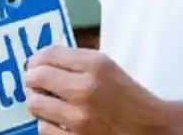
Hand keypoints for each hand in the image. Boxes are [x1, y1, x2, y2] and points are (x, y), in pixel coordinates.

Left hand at [24, 45, 169, 133]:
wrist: (151, 129)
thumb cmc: (130, 98)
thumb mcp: (109, 68)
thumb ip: (78, 61)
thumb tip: (43, 61)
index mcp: (96, 66)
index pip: (49, 54)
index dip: (36, 58)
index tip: (34, 63)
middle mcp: (85, 89)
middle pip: (37, 77)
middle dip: (31, 79)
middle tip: (34, 82)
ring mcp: (79, 118)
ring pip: (35, 103)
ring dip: (39, 102)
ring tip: (48, 102)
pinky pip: (44, 128)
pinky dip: (48, 124)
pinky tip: (59, 122)